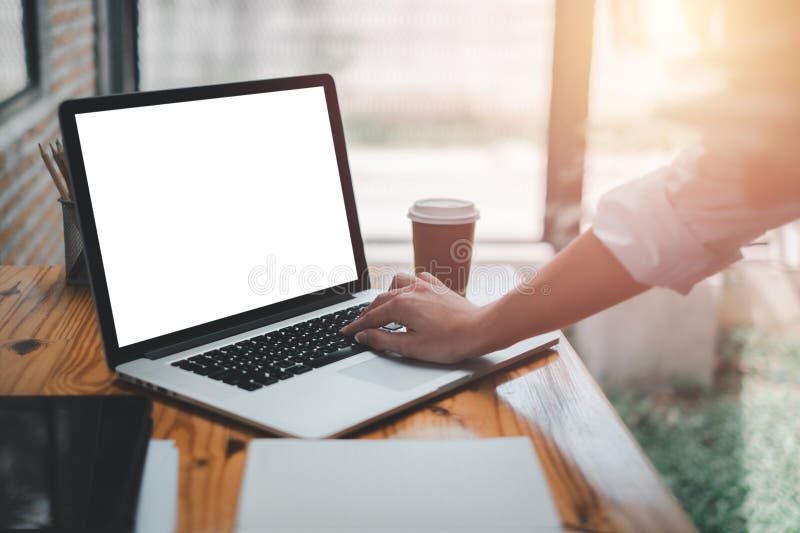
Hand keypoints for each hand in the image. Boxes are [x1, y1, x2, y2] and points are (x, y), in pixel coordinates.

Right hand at [339, 272, 493, 363]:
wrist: (480, 329)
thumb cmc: (450, 341)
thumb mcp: (411, 347)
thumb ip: (383, 340)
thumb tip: (363, 336)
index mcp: (401, 306)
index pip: (371, 317)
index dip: (357, 326)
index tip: (347, 332)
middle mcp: (410, 290)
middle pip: (380, 301)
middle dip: (367, 313)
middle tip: (358, 326)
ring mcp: (424, 286)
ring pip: (395, 284)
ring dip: (385, 295)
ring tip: (381, 309)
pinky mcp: (437, 286)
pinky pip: (415, 279)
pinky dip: (406, 286)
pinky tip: (407, 294)